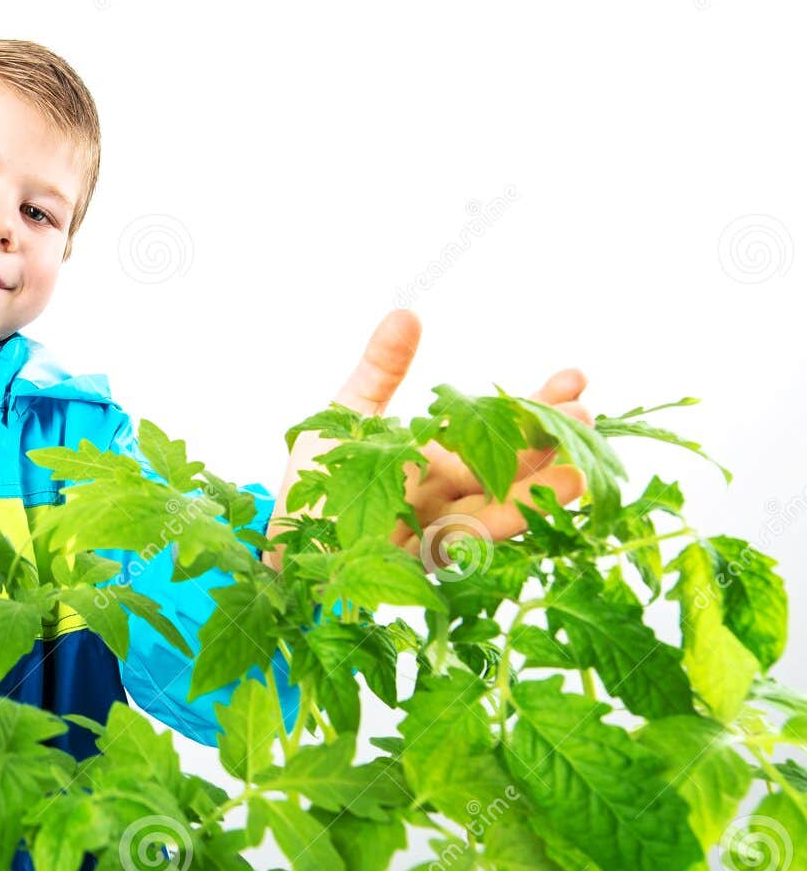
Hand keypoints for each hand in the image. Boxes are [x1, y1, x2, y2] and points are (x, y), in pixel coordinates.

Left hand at [265, 308, 593, 570]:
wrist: (283, 543)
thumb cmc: (314, 484)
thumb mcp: (348, 415)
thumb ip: (381, 370)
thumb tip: (408, 311)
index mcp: (433, 457)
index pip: (494, 426)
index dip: (534, 404)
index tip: (577, 375)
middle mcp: (447, 492)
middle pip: (509, 462)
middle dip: (548, 437)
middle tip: (587, 408)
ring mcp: (444, 526)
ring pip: (505, 501)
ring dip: (544, 481)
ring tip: (582, 457)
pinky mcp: (431, 558)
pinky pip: (478, 536)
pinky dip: (513, 516)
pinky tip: (547, 495)